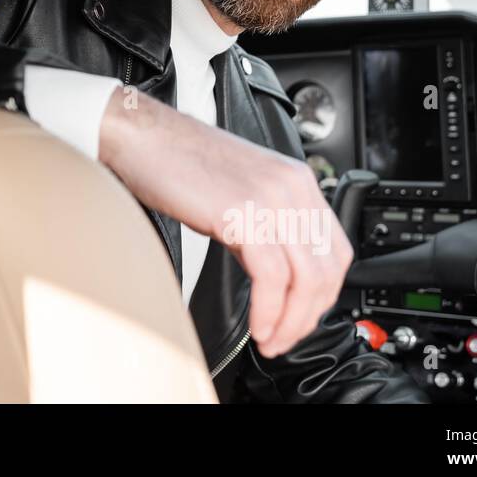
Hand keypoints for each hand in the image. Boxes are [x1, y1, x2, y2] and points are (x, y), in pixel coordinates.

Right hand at [98, 86, 351, 357]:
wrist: (141, 136)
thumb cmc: (176, 161)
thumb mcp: (236, 193)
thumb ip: (262, 229)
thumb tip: (271, 275)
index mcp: (295, 181)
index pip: (335, 250)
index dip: (323, 295)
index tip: (301, 318)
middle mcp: (292, 187)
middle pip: (326, 270)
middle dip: (308, 317)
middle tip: (284, 340)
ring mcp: (272, 198)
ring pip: (306, 279)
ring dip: (290, 322)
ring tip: (270, 340)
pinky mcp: (245, 213)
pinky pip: (273, 277)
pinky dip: (269, 312)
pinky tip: (257, 326)